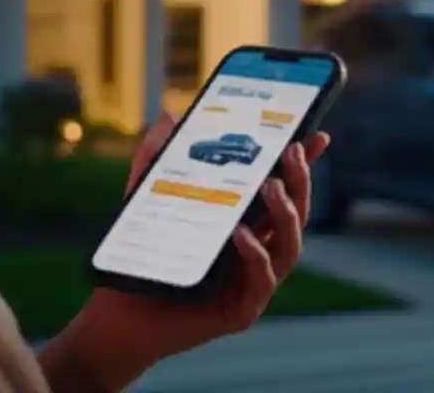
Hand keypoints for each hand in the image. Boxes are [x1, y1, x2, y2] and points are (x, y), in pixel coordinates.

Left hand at [38, 113, 329, 392]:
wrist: (116, 316)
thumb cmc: (141, 258)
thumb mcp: (146, 199)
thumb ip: (157, 158)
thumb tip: (169, 116)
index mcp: (246, 224)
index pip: (284, 191)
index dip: (304, 165)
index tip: (316, 135)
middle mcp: (257, 251)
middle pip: (296, 214)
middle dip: (300, 180)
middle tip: (291, 151)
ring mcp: (253, 283)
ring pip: (290, 247)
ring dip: (287, 214)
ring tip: (271, 187)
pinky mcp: (241, 311)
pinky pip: (262, 282)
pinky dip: (257, 256)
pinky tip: (243, 235)